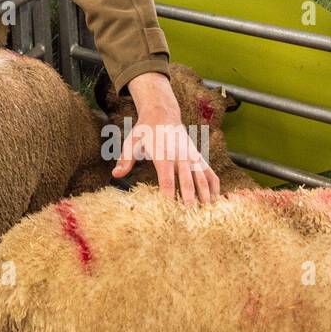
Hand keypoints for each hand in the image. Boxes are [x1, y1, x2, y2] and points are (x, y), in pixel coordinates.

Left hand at [115, 72, 220, 205]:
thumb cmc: (145, 131)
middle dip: (189, 199)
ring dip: (205, 196)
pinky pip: (210, 172)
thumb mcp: (131, 142)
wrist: (163, 113)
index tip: (169, 210)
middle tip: (189, 218)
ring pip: (203, 178)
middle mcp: (180, 156)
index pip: (167, 179)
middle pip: (188, 181)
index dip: (169, 195)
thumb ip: (125, 159)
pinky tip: (215, 200)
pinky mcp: (198, 157)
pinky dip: (215, 186)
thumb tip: (115, 175)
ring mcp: (192, 156)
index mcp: (163, 154)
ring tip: (205, 213)